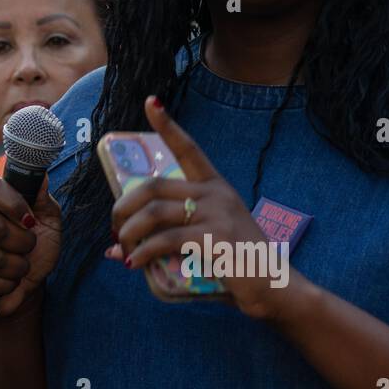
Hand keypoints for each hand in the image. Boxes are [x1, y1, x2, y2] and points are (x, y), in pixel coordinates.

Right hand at [0, 173, 60, 316]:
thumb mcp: (48, 221)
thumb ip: (43, 199)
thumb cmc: (37, 246)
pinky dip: (3, 285)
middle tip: (27, 248)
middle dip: (23, 245)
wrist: (26, 280)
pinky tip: (6, 280)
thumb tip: (41, 177)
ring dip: (16, 268)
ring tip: (19, 267)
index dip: (14, 204)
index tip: (30, 222)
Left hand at [108, 96, 299, 320]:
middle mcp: (216, 194)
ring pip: (155, 212)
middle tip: (115, 228)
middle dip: (124, 207)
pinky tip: (135, 262)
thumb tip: (116, 251)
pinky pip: (166, 240)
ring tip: (123, 249)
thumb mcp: (203, 244)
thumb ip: (166, 241)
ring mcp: (217, 214)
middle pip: (154, 187)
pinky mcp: (215, 238)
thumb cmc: (237, 266)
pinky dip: (143, 252)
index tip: (150, 102)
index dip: (168, 125)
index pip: (189, 148)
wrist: (273, 286)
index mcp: (216, 187)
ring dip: (129, 231)